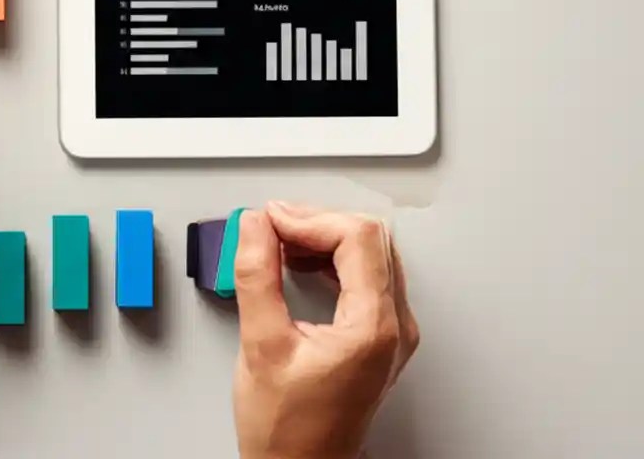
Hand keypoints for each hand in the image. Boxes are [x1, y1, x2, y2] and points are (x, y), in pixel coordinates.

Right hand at [233, 202, 418, 458]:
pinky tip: (299, 263)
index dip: (309, 219)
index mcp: (373, 328)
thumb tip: (255, 228)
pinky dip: (331, 259)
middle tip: (271, 225)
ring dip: (323, 238)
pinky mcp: (378, 336)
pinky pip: (366, 276)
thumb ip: (257, 277)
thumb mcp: (260, 345)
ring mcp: (391, 332)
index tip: (271, 220)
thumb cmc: (286, 430)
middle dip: (316, 222)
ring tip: (279, 242)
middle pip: (369, 240)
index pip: (357, 239)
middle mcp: (394, 327)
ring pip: (370, 254)